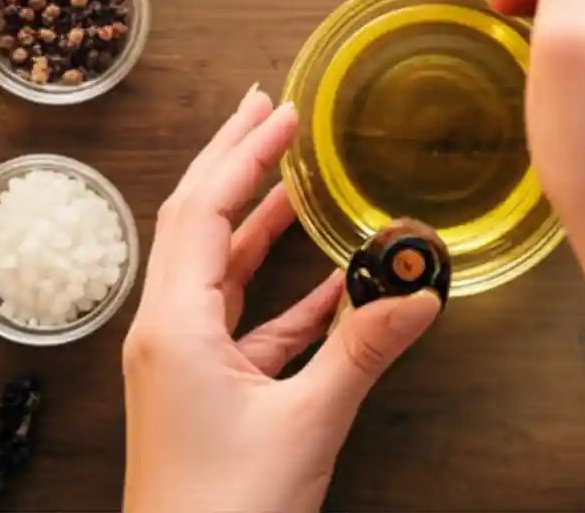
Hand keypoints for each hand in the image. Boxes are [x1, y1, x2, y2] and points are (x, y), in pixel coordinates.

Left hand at [122, 87, 441, 512]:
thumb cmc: (225, 512)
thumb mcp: (306, 424)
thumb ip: (363, 351)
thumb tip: (418, 295)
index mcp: (173, 328)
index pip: (204, 213)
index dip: (243, 157)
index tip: (281, 114)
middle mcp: (167, 333)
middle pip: (195, 222)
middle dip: (232, 162)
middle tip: (268, 111)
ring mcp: (182, 360)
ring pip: (216, 267)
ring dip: (254, 220)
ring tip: (290, 176)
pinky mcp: (205, 387)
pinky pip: (242, 320)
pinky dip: (280, 292)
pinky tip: (322, 279)